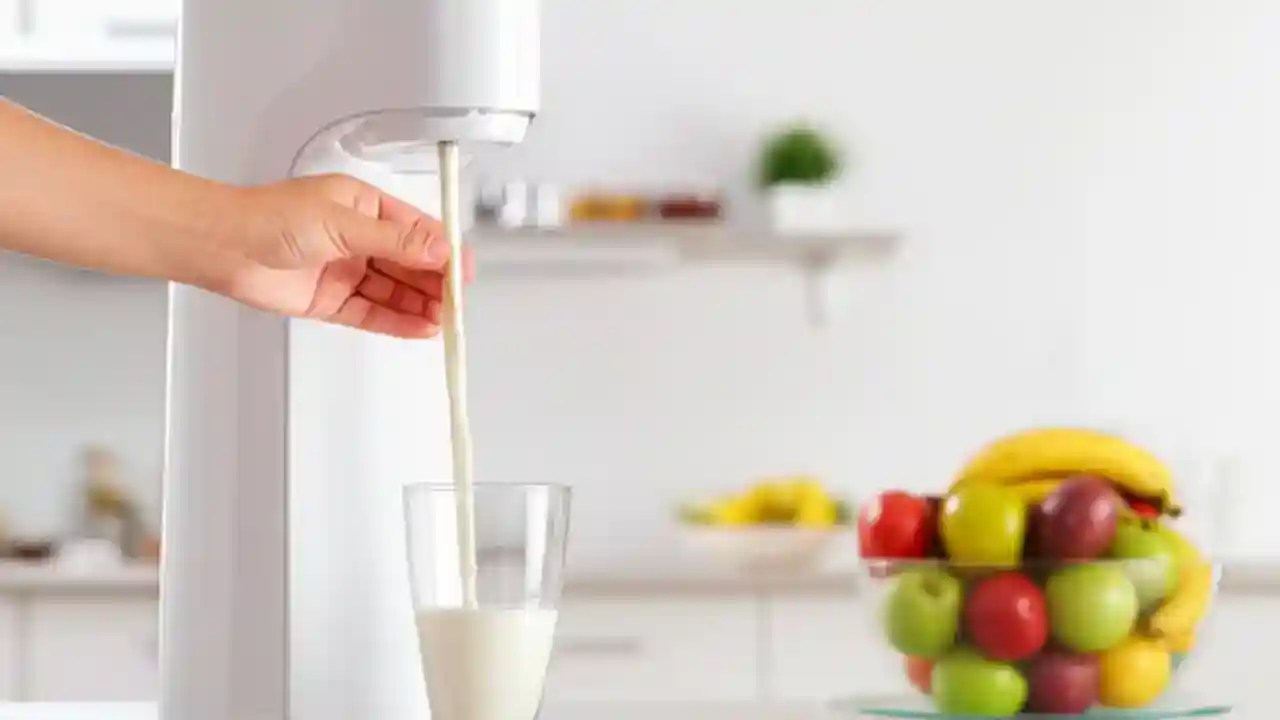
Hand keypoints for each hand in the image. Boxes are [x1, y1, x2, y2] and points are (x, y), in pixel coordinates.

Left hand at [213, 174, 471, 338]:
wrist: (223, 247)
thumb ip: (394, 240)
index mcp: (365, 207)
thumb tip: (438, 249)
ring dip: (420, 306)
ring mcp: (346, 271)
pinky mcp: (332, 301)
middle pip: (410, 265)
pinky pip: (372, 314)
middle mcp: (359, 239)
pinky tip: (420, 328)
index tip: (463, 273)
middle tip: (457, 304)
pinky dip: (397, 322)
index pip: (418, 231)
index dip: (444, 253)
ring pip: (394, 292)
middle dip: (436, 285)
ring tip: (444, 321)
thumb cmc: (270, 218)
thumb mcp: (342, 221)